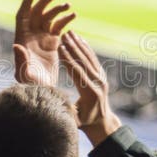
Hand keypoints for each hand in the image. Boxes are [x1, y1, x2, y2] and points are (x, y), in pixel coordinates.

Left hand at [14, 0, 75, 85]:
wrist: (43, 91)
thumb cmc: (30, 85)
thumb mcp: (24, 74)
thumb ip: (21, 60)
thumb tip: (16, 45)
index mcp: (22, 39)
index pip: (22, 16)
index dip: (27, 3)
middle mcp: (31, 35)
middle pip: (37, 13)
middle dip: (45, 1)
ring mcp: (42, 38)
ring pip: (49, 18)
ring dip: (57, 9)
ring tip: (68, 6)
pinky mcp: (53, 42)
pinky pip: (59, 26)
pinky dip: (65, 19)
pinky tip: (73, 15)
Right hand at [59, 31, 121, 145]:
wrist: (102, 122)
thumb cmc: (84, 123)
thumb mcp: (74, 120)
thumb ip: (66, 112)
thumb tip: (53, 104)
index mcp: (89, 92)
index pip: (77, 72)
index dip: (68, 59)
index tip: (60, 47)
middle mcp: (97, 83)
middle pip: (83, 61)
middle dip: (73, 47)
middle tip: (64, 34)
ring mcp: (101, 78)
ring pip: (89, 58)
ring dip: (79, 44)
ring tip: (70, 32)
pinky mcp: (102, 75)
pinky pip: (93, 59)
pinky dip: (87, 48)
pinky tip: (81, 39)